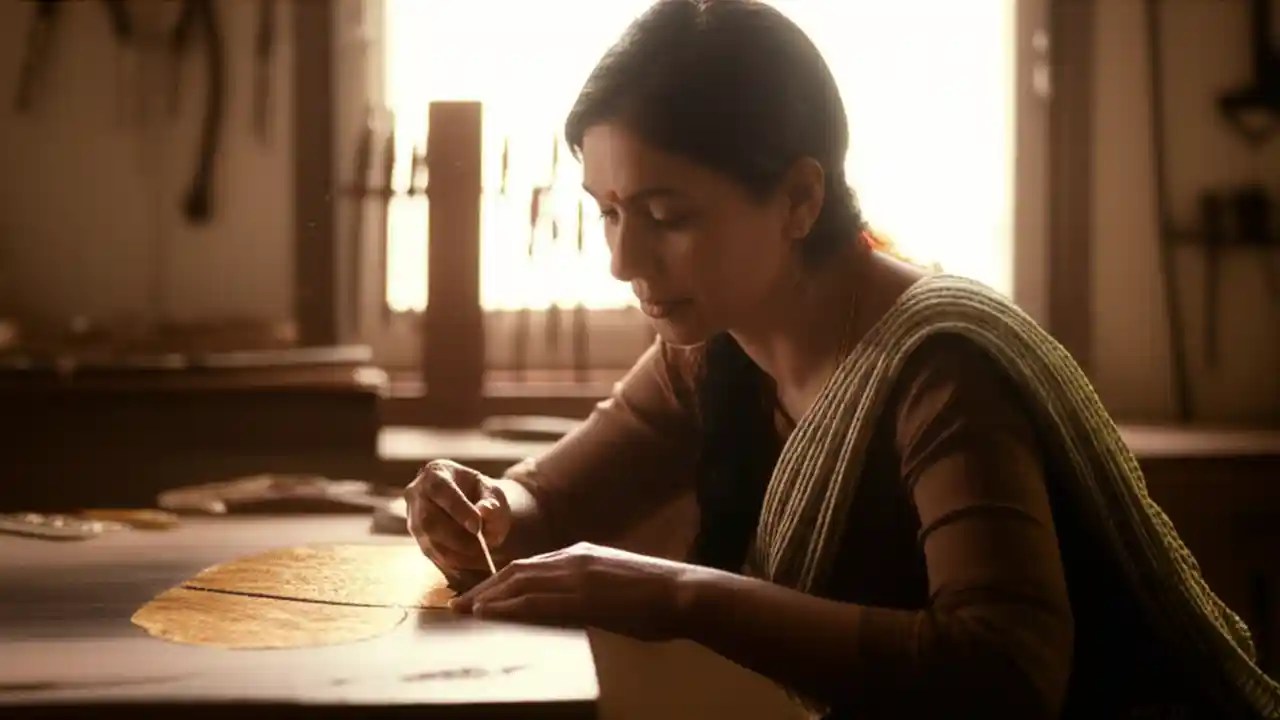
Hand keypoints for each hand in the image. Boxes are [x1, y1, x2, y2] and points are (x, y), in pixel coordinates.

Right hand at [405, 459, 510, 574]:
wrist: (474, 506)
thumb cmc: (483, 495)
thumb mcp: (493, 492)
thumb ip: (492, 502)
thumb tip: (485, 511)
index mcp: (434, 473)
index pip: (439, 489)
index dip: (456, 508)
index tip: (477, 526)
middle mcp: (416, 495)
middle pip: (428, 521)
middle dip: (457, 538)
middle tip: (483, 547)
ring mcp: (413, 520)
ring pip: (429, 543)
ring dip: (457, 555)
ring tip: (482, 558)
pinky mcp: (420, 541)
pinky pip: (434, 557)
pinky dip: (455, 565)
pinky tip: (474, 566)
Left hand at [449, 542, 699, 641]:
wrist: (683, 592)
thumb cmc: (657, 597)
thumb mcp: (615, 588)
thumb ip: (588, 592)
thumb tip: (572, 609)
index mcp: (581, 554)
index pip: (529, 566)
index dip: (499, 581)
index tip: (478, 597)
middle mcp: (573, 557)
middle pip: (515, 571)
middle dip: (483, 589)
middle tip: (456, 606)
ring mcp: (576, 573)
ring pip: (518, 582)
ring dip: (486, 597)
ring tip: (461, 611)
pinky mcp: (581, 594)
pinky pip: (534, 600)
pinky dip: (506, 606)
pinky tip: (486, 615)